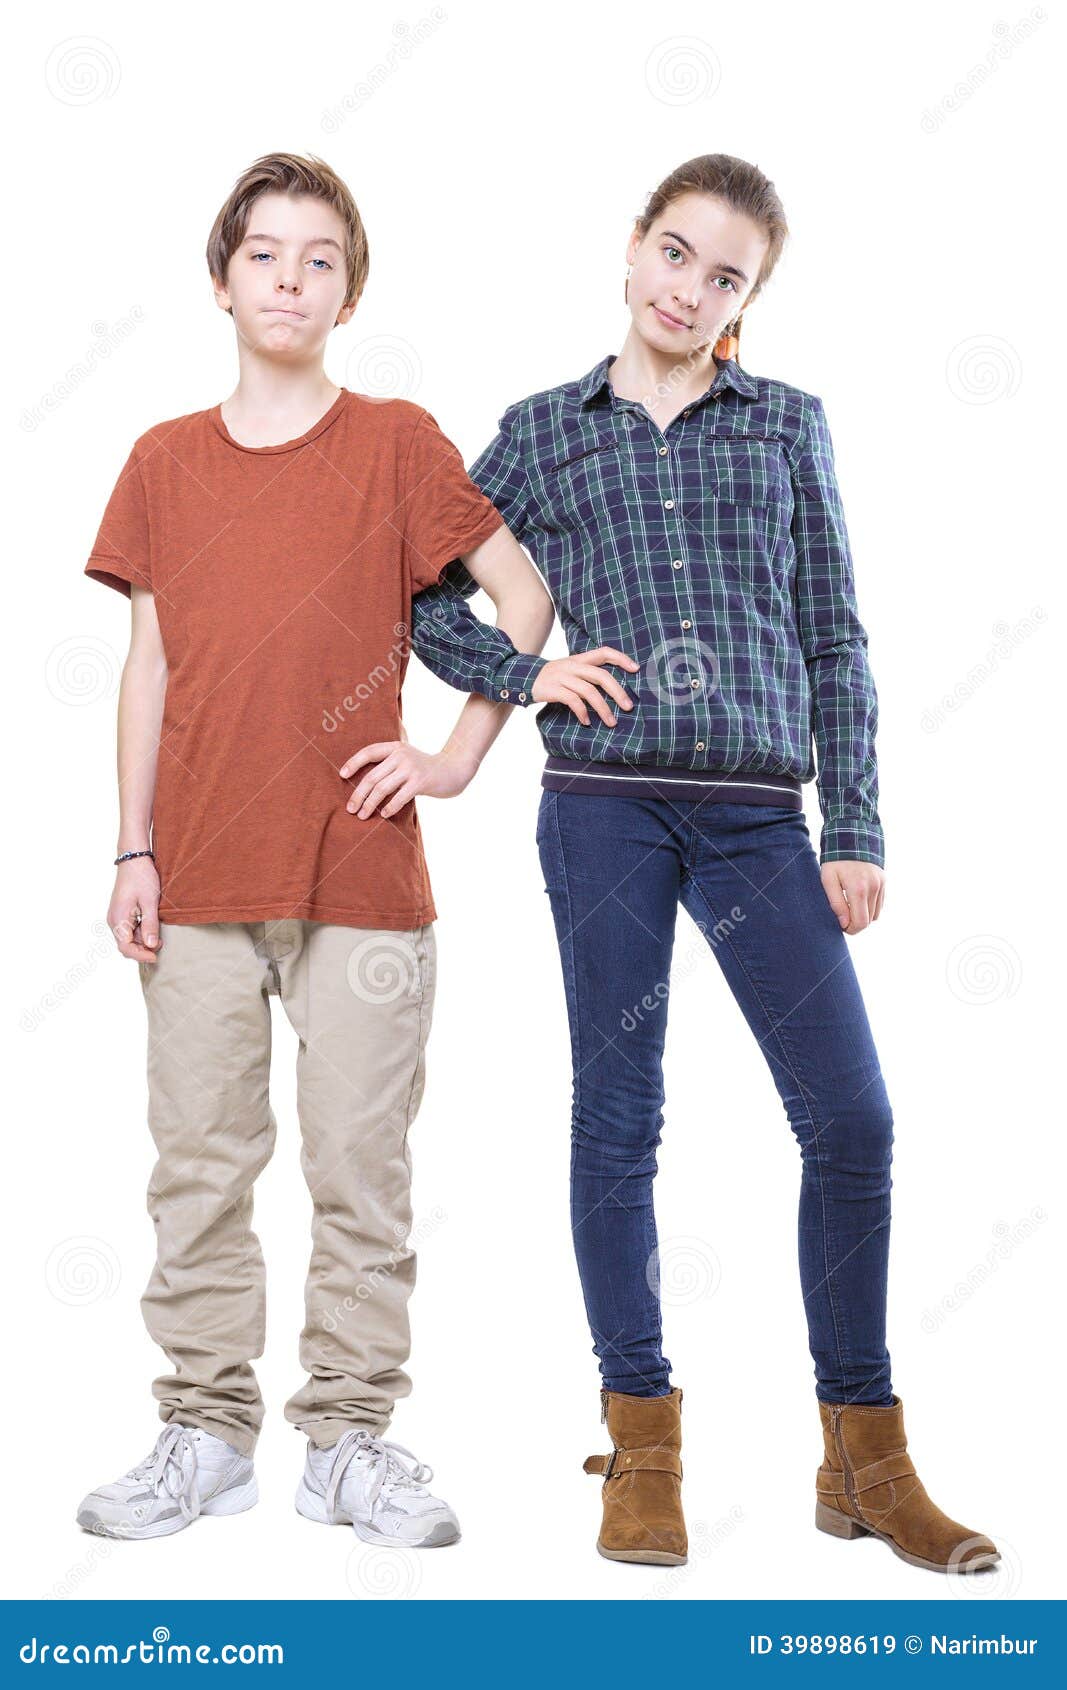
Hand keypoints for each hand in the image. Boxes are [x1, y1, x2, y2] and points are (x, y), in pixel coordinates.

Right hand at [108, 859, 162, 962]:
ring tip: (159, 937)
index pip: (125, 947)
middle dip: (142, 950)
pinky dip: (140, 934)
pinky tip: (153, 929)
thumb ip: (150, 925)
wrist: (134, 859)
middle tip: (161, 945)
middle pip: (125, 945)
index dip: (140, 955)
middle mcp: (114, 920)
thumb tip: (152, 946)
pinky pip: (129, 930)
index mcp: (118, 919)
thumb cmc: (142, 878)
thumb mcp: (150, 902)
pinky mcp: (121, 914)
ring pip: (128, 939)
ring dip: (142, 942)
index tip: (156, 957)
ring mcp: (116, 917)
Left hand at [339, 741, 477, 819]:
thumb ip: (391, 763)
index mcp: (396, 747)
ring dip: (369, 804)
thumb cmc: (426, 768)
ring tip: (362, 815)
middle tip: (350, 808)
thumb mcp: (408, 758)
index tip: (342, 775)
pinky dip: (389, 808)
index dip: (353, 763)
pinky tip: (383, 814)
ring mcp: (411, 768)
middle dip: (358, 794)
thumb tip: (365, 782)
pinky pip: (399, 797)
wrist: (454, 770)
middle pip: (372, 776)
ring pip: (382, 788)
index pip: (368, 752)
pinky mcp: (420, 782)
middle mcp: (401, 755)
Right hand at [532, 647, 639, 725]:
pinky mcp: (553, 689)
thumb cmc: (552, 678)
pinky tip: (587, 722)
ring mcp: (562, 677)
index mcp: (579, 659)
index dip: (621, 658)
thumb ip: (586, 674)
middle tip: (628, 707)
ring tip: (611, 722)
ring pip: (589, 691)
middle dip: (617, 692)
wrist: (524, 679)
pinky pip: (573, 701)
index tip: (636, 669)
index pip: (603, 652)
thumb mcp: (569, 670)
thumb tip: (612, 687)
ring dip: (603, 708)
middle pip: (601, 675)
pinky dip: (582, 712)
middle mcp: (572, 665)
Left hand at [820, 861, 884, 933]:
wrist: (851, 836)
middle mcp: (873, 888)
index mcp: (858, 889)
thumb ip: (836, 903)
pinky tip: (858, 900)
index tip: (841, 926)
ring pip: (875, 914)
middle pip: (868, 920)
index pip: (860, 922)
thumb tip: (844, 923)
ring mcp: (881, 884)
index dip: (851, 929)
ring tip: (849, 908)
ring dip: (863, 916)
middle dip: (856, 924)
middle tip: (843, 919)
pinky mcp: (884, 881)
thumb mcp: (828, 880)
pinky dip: (870, 907)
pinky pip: (879, 904)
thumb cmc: (835, 860)